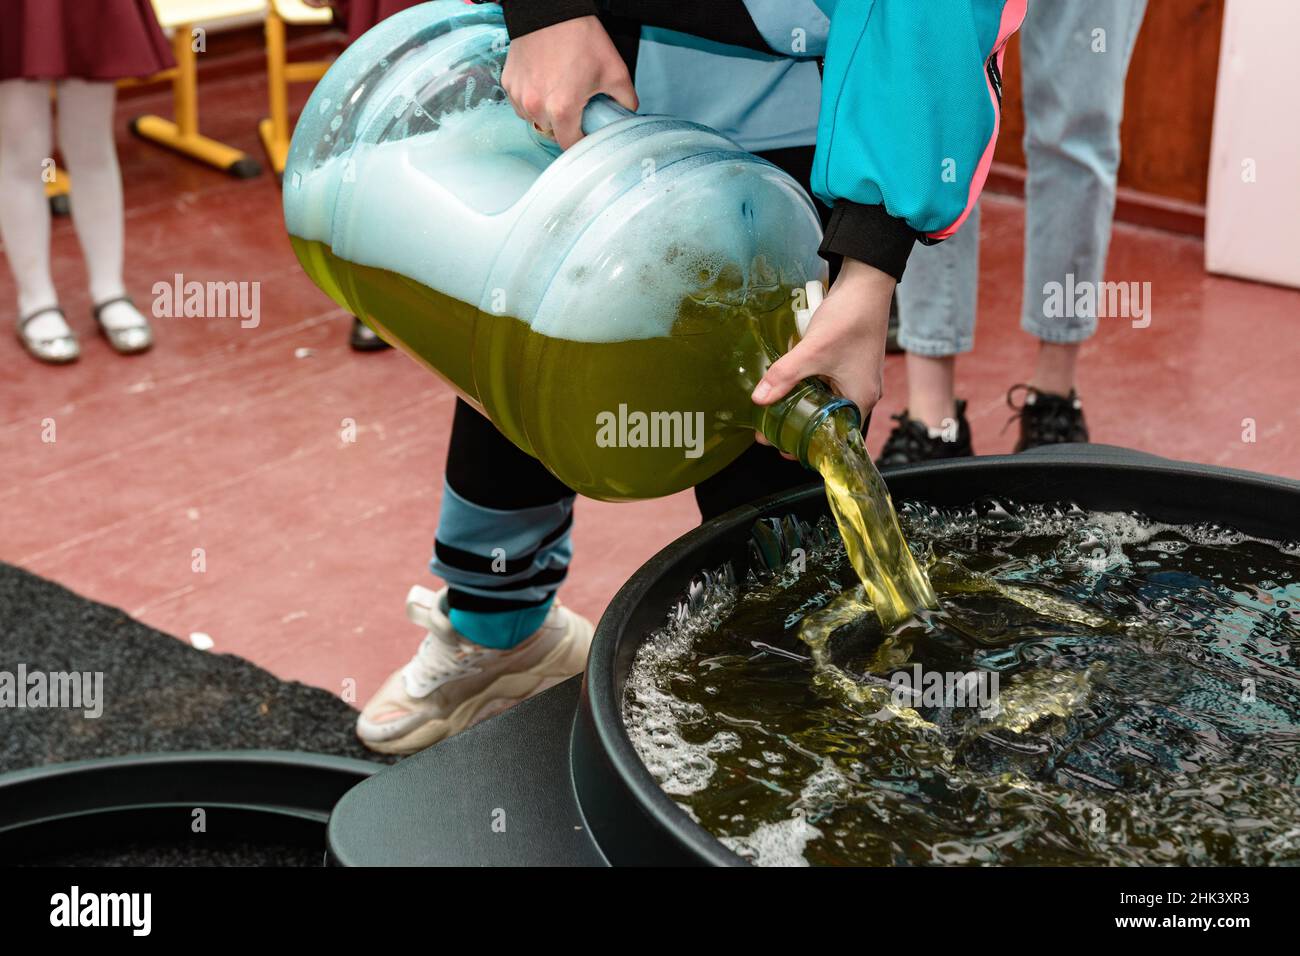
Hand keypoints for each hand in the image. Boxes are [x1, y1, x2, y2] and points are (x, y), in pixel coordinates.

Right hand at [502, 16, 637, 148]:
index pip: (570, 145)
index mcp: (562, 109)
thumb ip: (626, 101)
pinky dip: (532, 100)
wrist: (550, 10)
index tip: (588, 133)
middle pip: (552, 133)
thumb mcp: (615, 71)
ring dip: (547, 114)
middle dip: (566, 126)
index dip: (582, 141)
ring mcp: (519, 96)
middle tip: (577, 107)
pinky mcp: (508, 84)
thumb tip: (626, 115)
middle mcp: (536, 106)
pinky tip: (544, 83)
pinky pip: (521, 105)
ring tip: (559, 92)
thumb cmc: (581, 36)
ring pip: (535, 120)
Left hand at [751, 258, 893, 455]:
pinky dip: (809, 387)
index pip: (835, 437)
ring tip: (774, 411)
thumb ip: (784, 376)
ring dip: (802, 406)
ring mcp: (856, 377)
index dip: (809, 446)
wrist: (866, 282)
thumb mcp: (811, 351)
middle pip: (828, 421)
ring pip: (826, 402)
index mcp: (860, 400)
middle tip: (770, 430)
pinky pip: (827, 384)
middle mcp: (862, 393)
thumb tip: (758, 400)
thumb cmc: (849, 318)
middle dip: (799, 427)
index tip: (783, 448)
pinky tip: (789, 384)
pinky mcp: (849, 362)